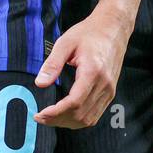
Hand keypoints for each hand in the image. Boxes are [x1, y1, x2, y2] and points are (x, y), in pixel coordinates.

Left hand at [33, 5, 133, 128]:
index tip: (40, 114)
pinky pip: (95, 114)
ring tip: (51, 118)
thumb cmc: (89, 33)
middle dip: (58, 120)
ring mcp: (109, 90)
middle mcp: (104, 85)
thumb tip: (40, 83)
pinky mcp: (110, 92)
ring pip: (89, 119)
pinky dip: (79, 119)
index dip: (55, 113)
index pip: (74, 103)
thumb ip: (52, 64)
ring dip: (68, 123)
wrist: (113, 29)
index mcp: (92, 71)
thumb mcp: (65, 42)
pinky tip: (66, 114)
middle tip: (41, 117)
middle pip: (80, 115)